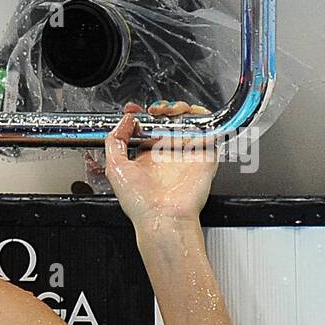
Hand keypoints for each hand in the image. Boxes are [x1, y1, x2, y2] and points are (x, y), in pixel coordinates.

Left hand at [89, 101, 218, 227]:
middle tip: (155, 111)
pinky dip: (202, 119)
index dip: (141, 116)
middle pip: (168, 120)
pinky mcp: (205, 155)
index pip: (147, 128)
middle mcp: (167, 154)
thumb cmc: (140, 202)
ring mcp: (186, 153)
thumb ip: (114, 141)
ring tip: (171, 112)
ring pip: (188, 120)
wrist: (164, 216)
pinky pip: (209, 130)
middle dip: (162, 108)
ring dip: (180, 109)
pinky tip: (189, 120)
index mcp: (146, 157)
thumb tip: (123, 120)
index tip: (134, 110)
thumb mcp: (115, 168)